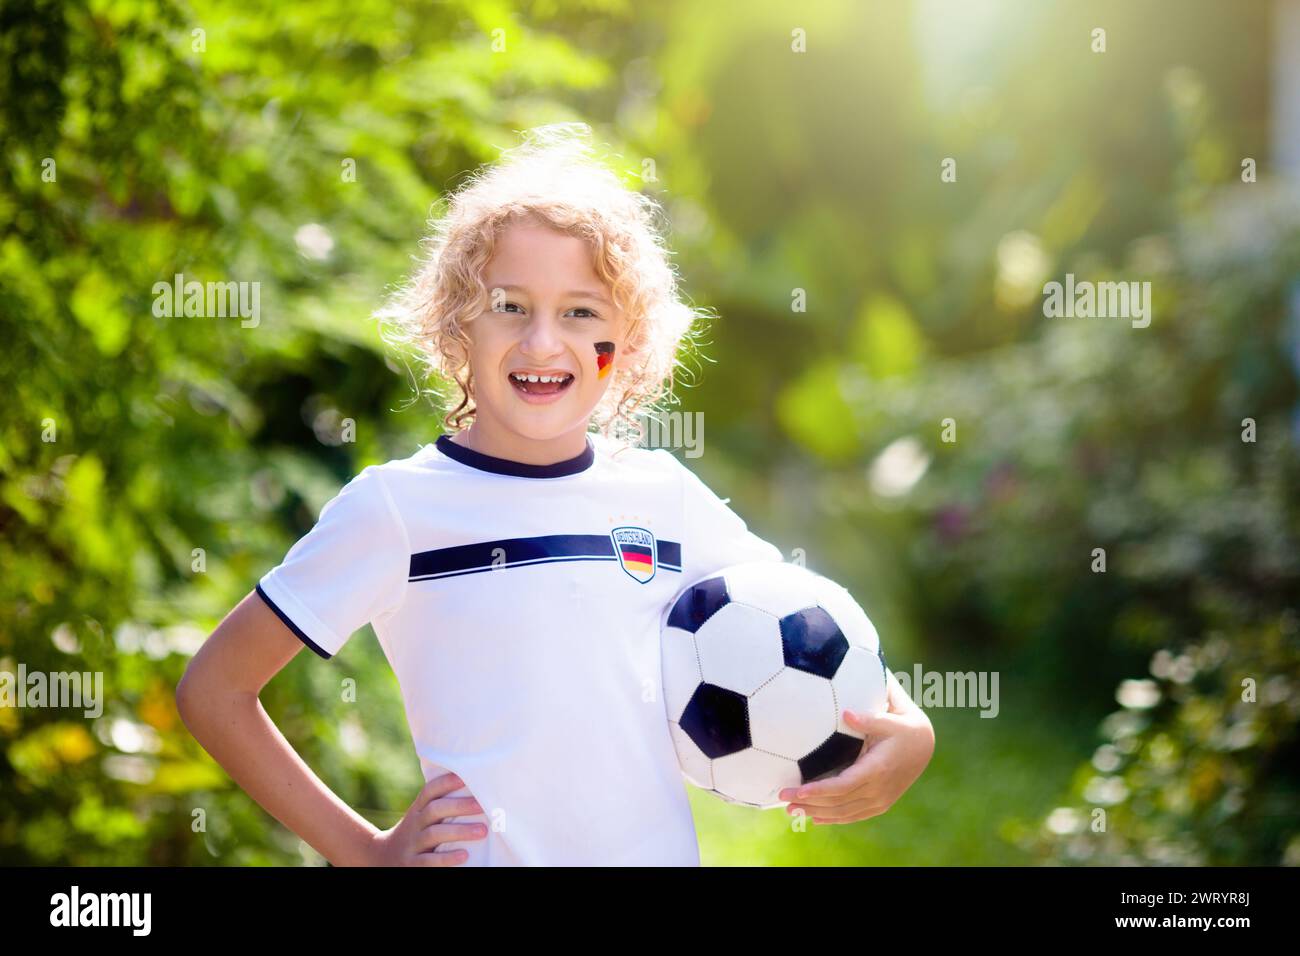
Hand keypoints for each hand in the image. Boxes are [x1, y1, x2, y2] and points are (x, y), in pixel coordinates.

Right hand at [366, 772, 487, 865]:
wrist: (382, 858)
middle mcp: (414, 824)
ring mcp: (412, 844)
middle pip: (434, 810)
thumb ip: (441, 805)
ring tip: (483, 831)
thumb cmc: (415, 833)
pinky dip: (447, 858)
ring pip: (434, 834)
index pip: (429, 791)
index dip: (446, 782)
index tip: (466, 777)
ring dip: (460, 831)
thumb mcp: (420, 817)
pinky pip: (429, 860)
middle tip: (483, 805)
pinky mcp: (411, 864)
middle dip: (459, 806)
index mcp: (418, 809)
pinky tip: (464, 855)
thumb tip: (476, 789)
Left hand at [778, 671, 933, 823]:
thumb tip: (846, 713)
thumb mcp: (890, 720)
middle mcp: (878, 791)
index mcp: (877, 770)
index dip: (819, 790)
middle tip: (782, 798)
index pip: (843, 786)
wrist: (925, 746)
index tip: (797, 790)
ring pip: (843, 813)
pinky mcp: (880, 804)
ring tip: (791, 810)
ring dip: (816, 813)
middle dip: (809, 803)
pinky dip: (833, 819)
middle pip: (838, 802)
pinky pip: (854, 816)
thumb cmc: (903, 728)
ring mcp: (880, 800)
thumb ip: (869, 719)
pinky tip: (815, 818)